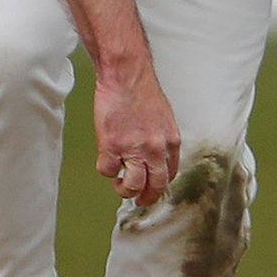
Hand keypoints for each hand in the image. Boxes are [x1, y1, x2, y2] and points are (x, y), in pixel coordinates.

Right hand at [93, 66, 180, 207]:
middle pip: (155, 186)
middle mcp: (155, 149)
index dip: (160, 184)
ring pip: (132, 186)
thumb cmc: (142, 91)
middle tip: (140, 200)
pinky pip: (108, 171)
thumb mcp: (164, 117)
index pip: (170, 174)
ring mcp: (133, 149)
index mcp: (171, 142)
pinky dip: (106, 170)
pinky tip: (106, 160)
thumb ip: (162, 139)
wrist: (126, 76)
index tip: (153, 186)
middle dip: (147, 197)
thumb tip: (157, 154)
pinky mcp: (111, 146)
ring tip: (120, 185)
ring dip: (125, 190)